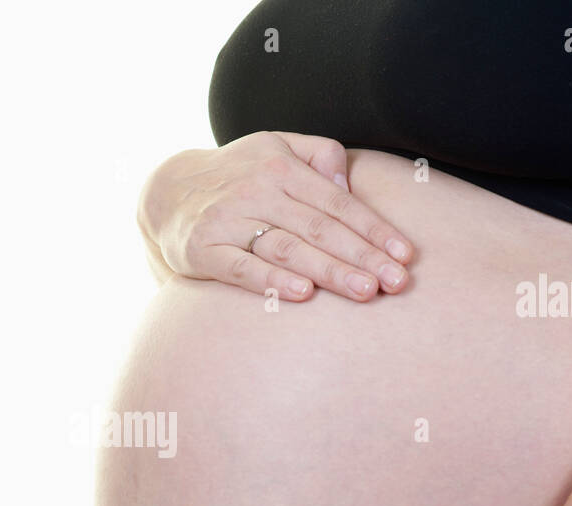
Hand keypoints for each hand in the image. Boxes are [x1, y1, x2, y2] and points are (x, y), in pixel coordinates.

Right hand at [138, 131, 413, 301]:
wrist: (166, 192)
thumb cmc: (236, 174)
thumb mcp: (276, 146)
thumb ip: (319, 155)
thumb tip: (349, 185)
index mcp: (281, 167)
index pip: (338, 203)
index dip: (375, 230)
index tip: (405, 256)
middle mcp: (257, 192)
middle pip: (319, 229)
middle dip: (362, 257)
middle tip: (396, 283)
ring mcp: (228, 222)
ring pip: (287, 249)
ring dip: (329, 272)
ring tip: (364, 292)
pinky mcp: (202, 250)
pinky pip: (242, 269)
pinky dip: (272, 281)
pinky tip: (302, 294)